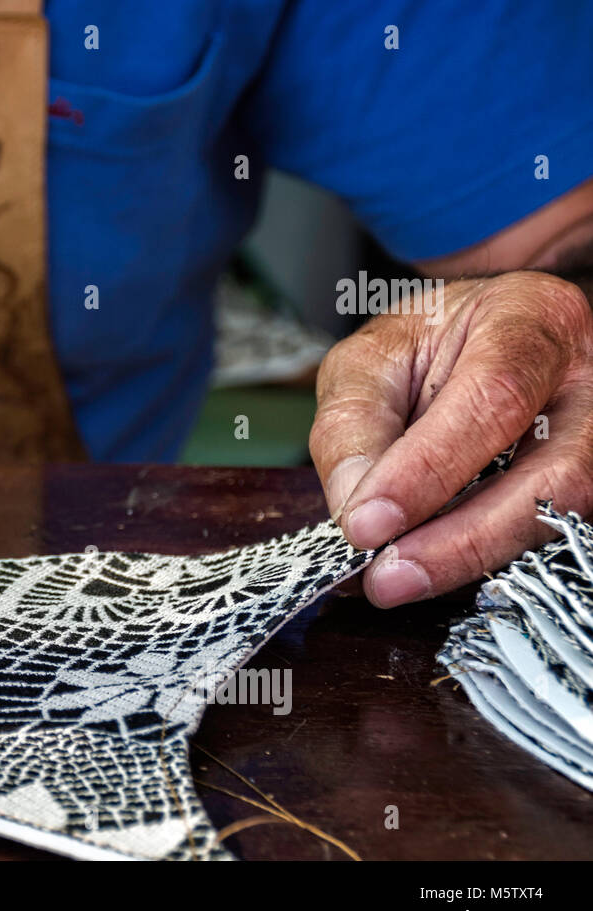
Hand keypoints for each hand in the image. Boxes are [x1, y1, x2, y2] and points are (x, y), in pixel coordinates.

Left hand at [310, 271, 592, 607]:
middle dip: (464, 539)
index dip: (429, 469)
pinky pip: (555, 533)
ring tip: (398, 579)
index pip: (493, 396)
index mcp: (531, 318)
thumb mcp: (371, 359)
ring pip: (563, 514)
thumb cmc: (429, 345)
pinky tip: (435, 568)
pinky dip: (488, 559)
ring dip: (474, 558)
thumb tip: (356, 509)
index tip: (368, 523)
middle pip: (553, 474)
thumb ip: (354, 424)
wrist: (484, 339)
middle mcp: (591, 380)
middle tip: (388, 576)